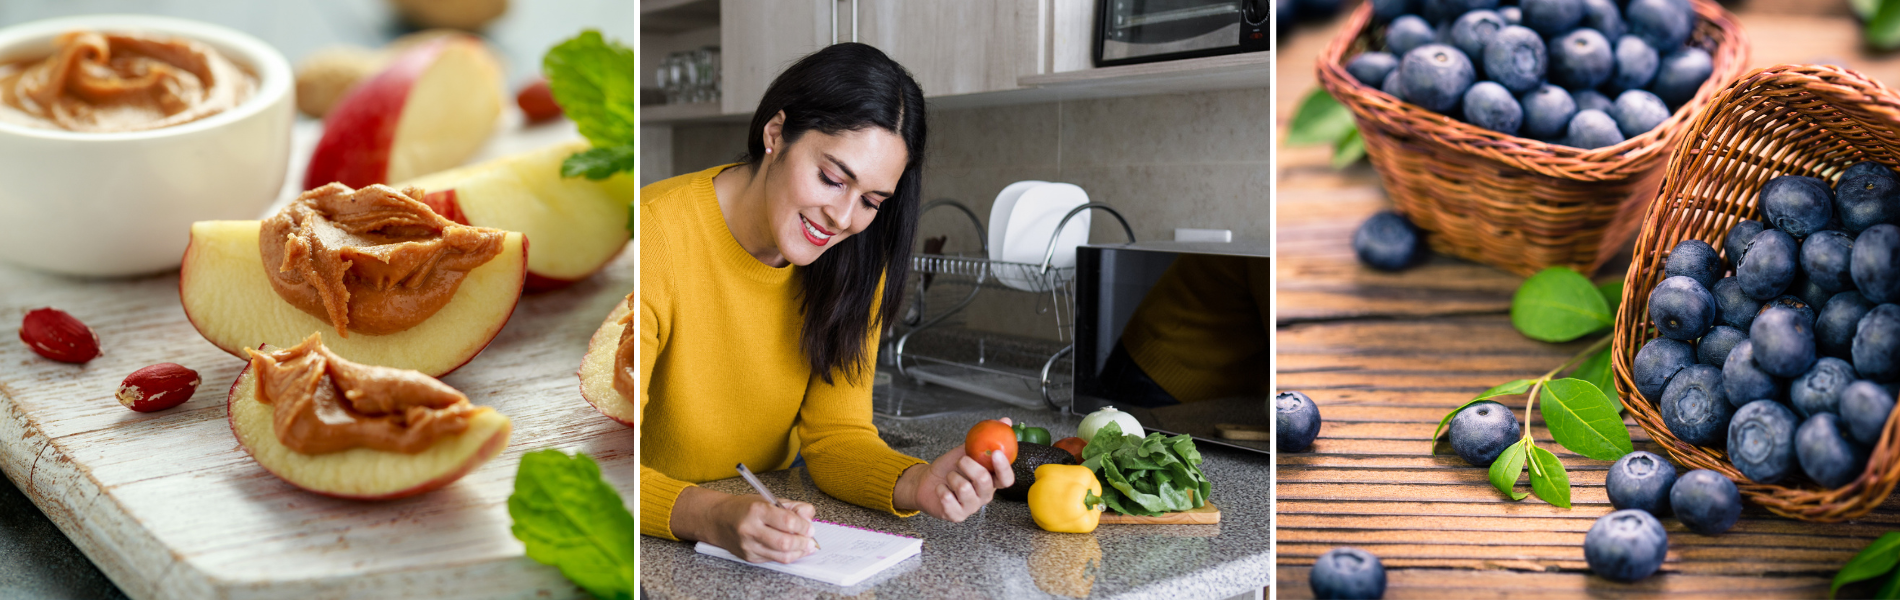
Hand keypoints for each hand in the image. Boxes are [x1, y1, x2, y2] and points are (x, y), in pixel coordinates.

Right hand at [672, 487, 817, 563]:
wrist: (717, 519)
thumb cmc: (744, 508)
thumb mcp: (767, 499)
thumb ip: (791, 507)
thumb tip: (809, 516)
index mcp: (756, 510)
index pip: (787, 521)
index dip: (803, 526)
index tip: (810, 527)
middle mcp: (750, 529)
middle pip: (784, 542)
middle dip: (803, 542)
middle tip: (810, 539)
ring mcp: (748, 545)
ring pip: (781, 556)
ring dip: (798, 552)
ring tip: (806, 546)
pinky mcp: (749, 557)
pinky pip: (773, 560)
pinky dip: (787, 556)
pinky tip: (793, 550)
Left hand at [895, 418, 1016, 521]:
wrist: (926, 481)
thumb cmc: (949, 467)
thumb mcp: (966, 449)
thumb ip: (985, 438)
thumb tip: (1006, 420)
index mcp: (991, 481)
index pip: (1006, 478)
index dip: (1004, 467)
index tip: (996, 452)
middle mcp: (984, 495)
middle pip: (985, 482)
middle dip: (970, 467)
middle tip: (961, 460)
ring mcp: (971, 507)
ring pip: (965, 489)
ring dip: (952, 477)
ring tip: (949, 477)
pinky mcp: (956, 515)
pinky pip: (949, 499)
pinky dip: (941, 490)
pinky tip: (941, 489)